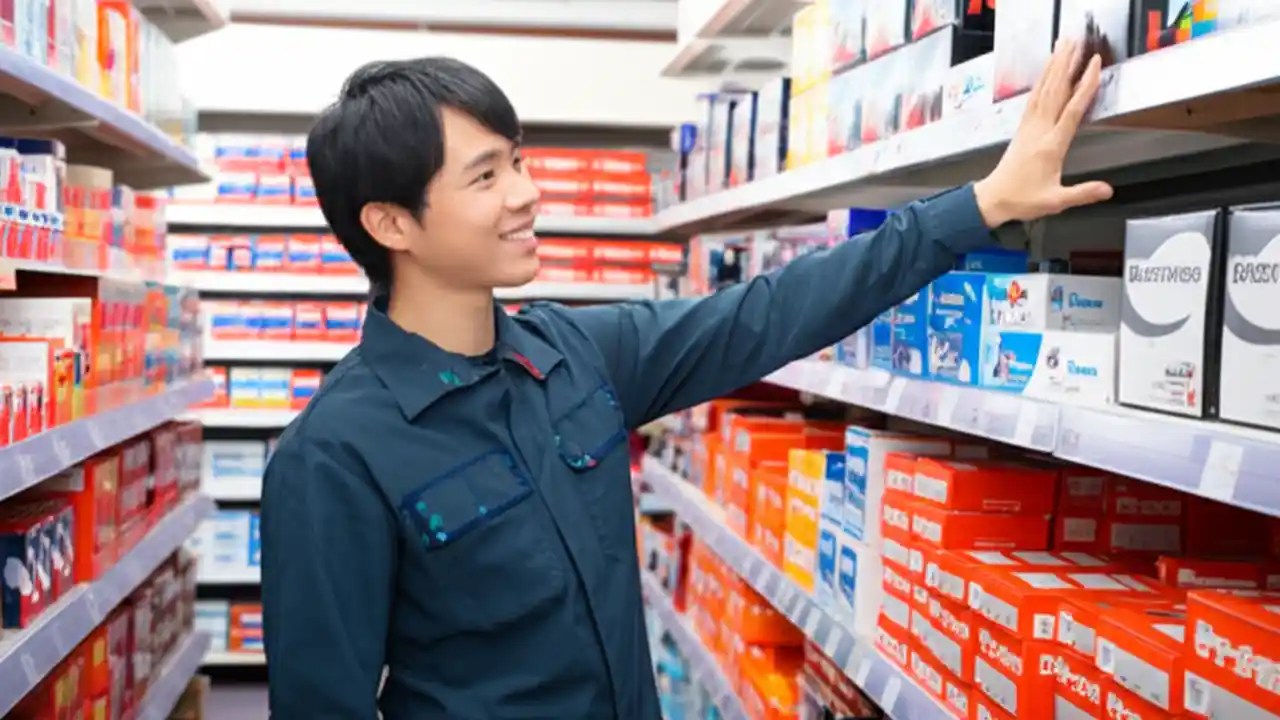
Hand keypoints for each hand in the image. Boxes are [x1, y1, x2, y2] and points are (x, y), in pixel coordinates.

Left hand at [974, 40, 1114, 227]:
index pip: (1072, 109)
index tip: (1094, 65)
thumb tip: (1107, 190)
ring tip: (1062, 47)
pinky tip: (1047, 72)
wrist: (993, 198)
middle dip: (1067, 65)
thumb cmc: (1022, 199)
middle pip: (1056, 91)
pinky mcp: (1023, 128)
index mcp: (1051, 145)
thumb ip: (1082, 193)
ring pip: (1044, 90)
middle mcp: (1039, 131)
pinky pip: (1034, 99)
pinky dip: (1042, 82)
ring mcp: (1029, 127)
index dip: (1085, 85)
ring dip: (1054, 67)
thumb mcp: (1055, 201)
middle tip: (1076, 42)